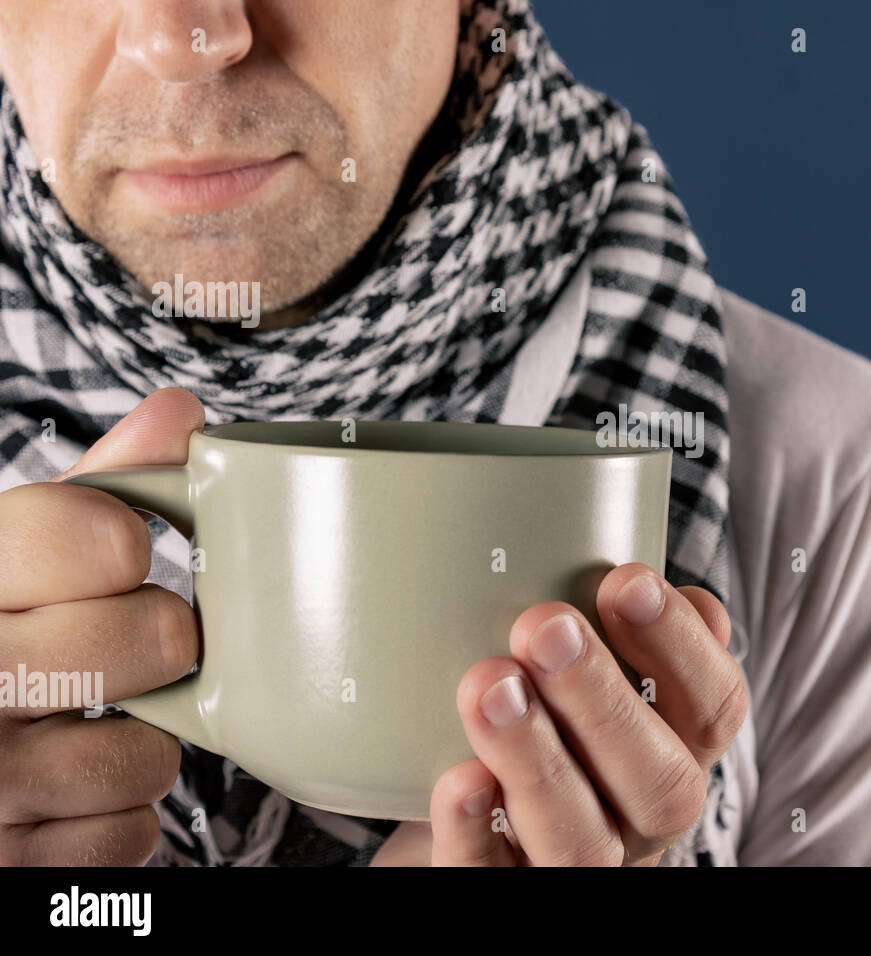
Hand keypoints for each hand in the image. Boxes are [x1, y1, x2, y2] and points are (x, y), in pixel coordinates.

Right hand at [0, 389, 204, 864]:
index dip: (117, 541)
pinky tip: (71, 797)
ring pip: (146, 756)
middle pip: (148, 641)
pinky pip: (126, 837)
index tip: (121, 551)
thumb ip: (93, 489)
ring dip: (147, 746)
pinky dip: (119, 821)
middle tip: (140, 645)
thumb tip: (179, 411)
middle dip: (163, 642)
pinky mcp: (6, 865)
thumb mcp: (16, 558)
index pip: (70, 533)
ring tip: (90, 726)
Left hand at [373, 564, 746, 865]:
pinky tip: (457, 780)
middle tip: (544, 626)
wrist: (474, 829)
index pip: (715, 707)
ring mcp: (578, 863)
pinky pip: (493, 883)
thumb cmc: (543, 719)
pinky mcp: (504, 889)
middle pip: (658, 782)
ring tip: (489, 686)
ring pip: (582, 842)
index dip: (681, 646)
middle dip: (604, 699)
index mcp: (677, 749)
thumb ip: (615, 626)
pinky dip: (475, 834)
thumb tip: (640, 570)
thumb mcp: (588, 666)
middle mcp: (641, 817)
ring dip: (537, 761)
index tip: (626, 579)